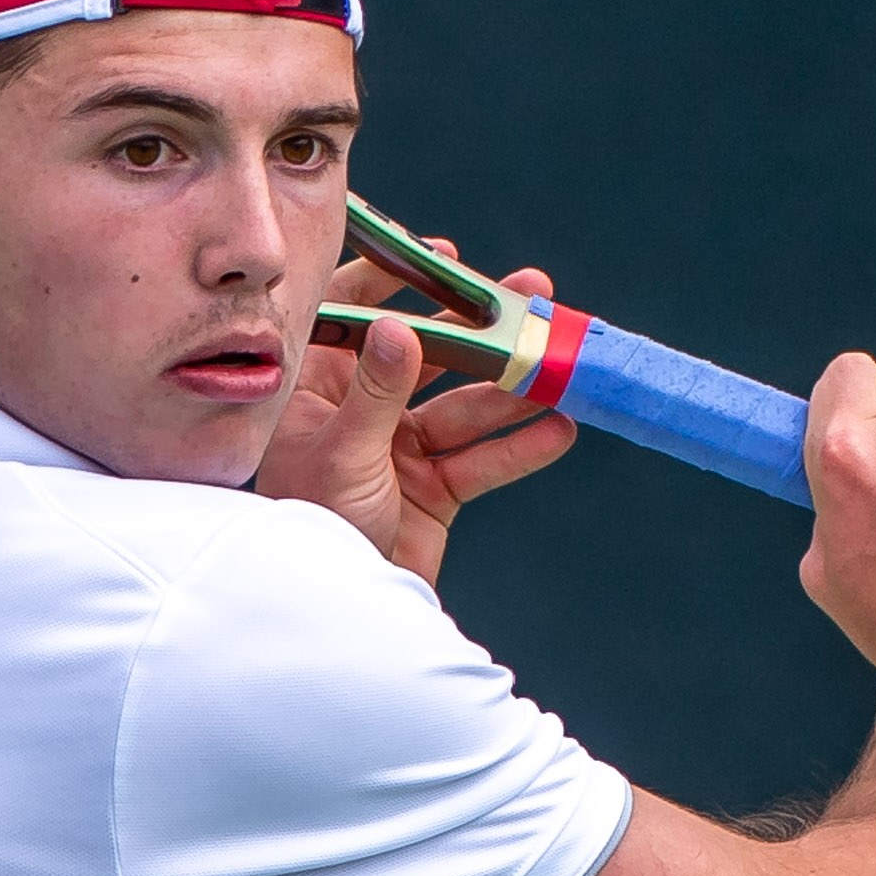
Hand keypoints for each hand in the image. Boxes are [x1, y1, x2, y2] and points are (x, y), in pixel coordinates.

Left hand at [258, 240, 583, 583]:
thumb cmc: (315, 532)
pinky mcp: (433, 492)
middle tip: (531, 297)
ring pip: (464, 409)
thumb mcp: (341, 455)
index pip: (352, 318)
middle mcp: (360, 412)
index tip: (441, 258)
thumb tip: (400, 326)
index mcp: (318, 392)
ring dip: (513, 390)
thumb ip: (375, 392)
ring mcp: (400, 452)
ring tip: (560, 362)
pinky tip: (559, 429)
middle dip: (480, 331)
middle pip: (427, 357)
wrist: (336, 618)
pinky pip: (482, 462)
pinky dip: (520, 449)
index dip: (391, 282)